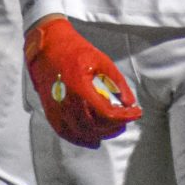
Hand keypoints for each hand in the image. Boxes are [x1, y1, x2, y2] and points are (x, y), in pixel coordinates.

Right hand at [25, 16, 140, 146]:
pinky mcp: (50, 111)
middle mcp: (66, 102)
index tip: (137, 113)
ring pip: (80, 133)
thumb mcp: (101, 60)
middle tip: (125, 120)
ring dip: (99, 134)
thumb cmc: (75, 50)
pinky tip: (92, 138)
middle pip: (94, 127)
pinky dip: (80, 138)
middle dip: (114, 127)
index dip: (124, 117)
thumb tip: (130, 102)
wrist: (47, 46)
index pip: (106, 113)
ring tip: (112, 128)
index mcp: (80, 88)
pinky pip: (64, 132)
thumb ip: (117, 82)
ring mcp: (56, 109)